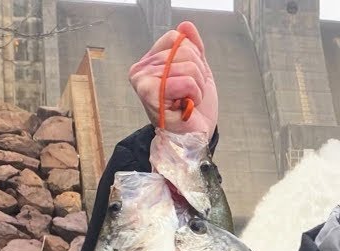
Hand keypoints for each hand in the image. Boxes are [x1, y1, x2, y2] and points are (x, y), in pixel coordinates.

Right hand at [128, 21, 217, 135]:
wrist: (194, 136)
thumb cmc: (193, 110)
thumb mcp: (198, 73)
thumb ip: (193, 48)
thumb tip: (186, 26)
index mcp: (149, 61)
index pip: (176, 39)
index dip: (193, 57)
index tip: (188, 80)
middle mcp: (141, 69)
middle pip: (184, 51)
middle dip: (197, 75)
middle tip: (188, 94)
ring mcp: (143, 80)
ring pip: (188, 66)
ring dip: (197, 87)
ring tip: (186, 101)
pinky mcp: (149, 92)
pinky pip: (185, 80)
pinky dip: (194, 94)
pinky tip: (185, 106)